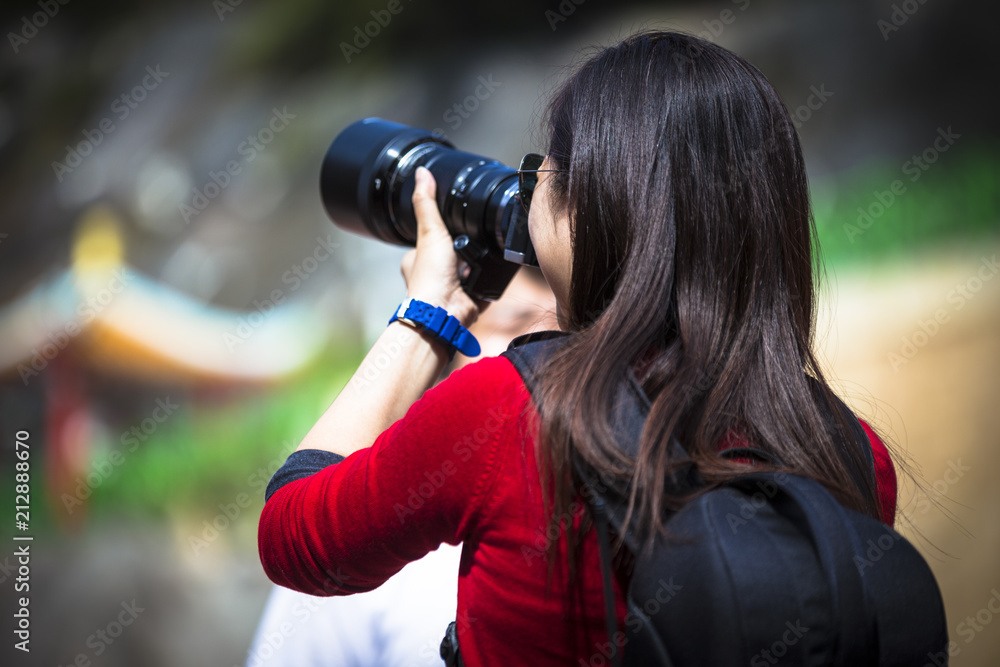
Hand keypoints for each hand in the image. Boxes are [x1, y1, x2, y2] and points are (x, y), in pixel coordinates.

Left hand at [400, 167, 482, 325]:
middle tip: (471, 241)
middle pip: (451, 254)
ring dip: (477, 264)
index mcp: (415, 261)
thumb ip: (427, 203)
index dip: (440, 232)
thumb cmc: (430, 277)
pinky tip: (491, 272)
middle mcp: (432, 277)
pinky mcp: (469, 300)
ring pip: (468, 269)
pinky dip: (488, 281)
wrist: (445, 312)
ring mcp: (451, 289)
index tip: (450, 225)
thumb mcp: (429, 231)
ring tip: (481, 256)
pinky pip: (483, 286)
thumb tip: (422, 174)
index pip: (428, 240)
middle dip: (462, 249)